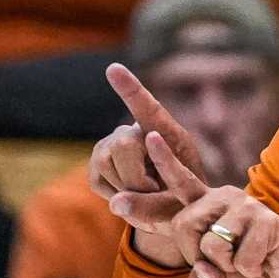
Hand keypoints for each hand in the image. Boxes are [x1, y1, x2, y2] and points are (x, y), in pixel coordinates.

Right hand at [91, 64, 215, 268]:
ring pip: (108, 163)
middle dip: (137, 176)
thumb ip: (154, 204)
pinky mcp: (96, 165)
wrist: (168, 208)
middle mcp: (133, 131)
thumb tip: (114, 204)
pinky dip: (114, 195)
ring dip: (126, 187)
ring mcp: (110, 146)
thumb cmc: (182, 199)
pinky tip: (129, 193)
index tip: (113, 68)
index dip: (130, 88)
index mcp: (166, 131)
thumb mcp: (180, 202)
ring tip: (145, 190)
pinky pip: (98, 180)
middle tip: (154, 190)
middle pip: (124, 144)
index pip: (146, 106)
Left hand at [142, 133, 278, 277]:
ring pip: (210, 244)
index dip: (165, 163)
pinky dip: (249, 271)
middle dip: (196, 256)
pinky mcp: (264, 220)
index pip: (181, 183)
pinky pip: (239, 259)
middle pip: (182, 226)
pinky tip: (264, 261)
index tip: (149, 136)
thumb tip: (202, 273)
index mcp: (208, 206)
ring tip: (248, 260)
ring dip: (228, 266)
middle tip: (225, 263)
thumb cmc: (255, 270)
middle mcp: (223, 197)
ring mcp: (245, 205)